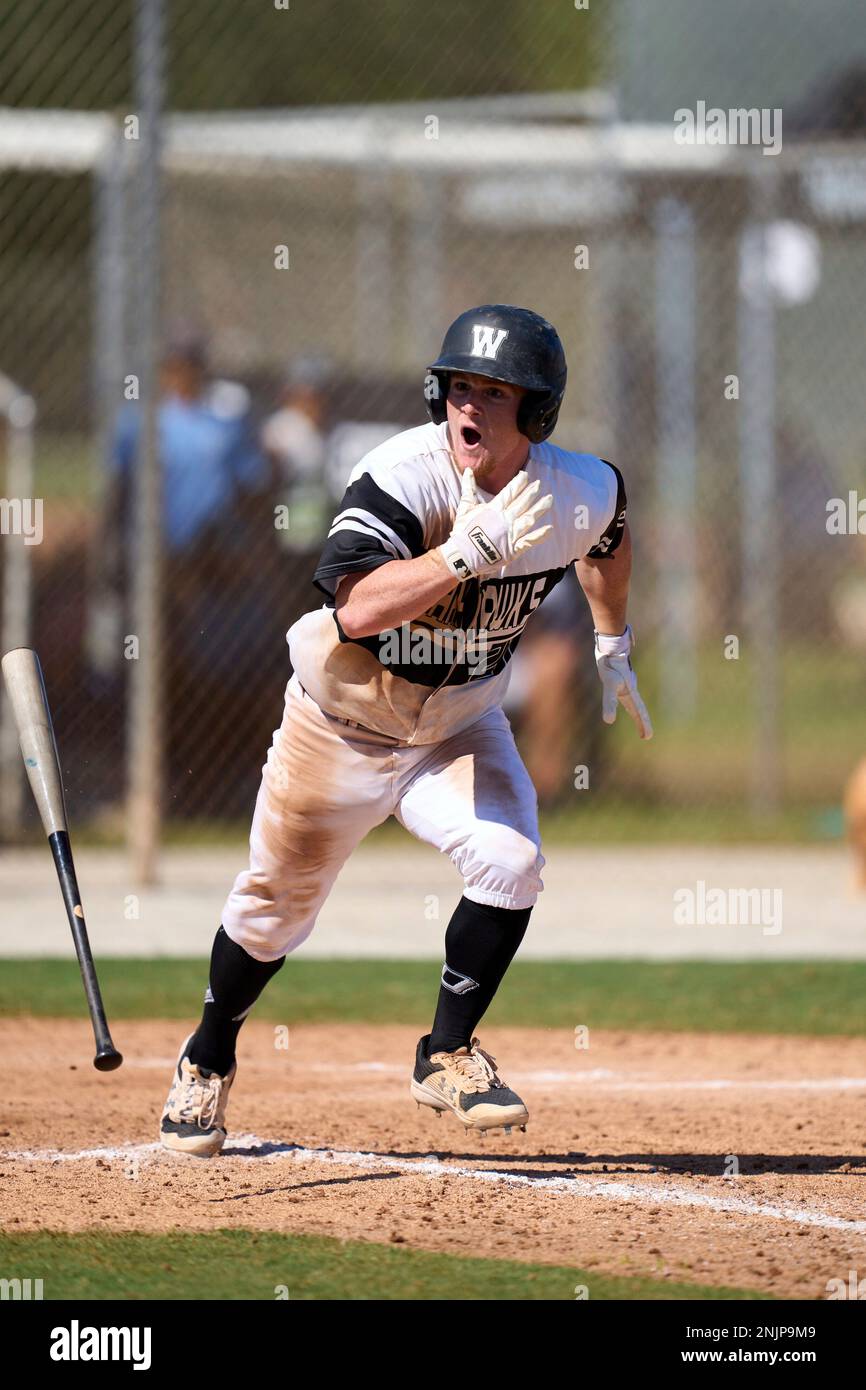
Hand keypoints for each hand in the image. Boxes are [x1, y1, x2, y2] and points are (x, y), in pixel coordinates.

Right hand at [438, 468, 552, 579]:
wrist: (462, 556)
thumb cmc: (462, 532)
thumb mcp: (464, 508)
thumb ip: (469, 489)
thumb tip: (468, 470)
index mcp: (494, 509)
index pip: (510, 492)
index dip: (519, 483)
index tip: (526, 475)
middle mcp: (505, 519)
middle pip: (522, 503)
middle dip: (531, 492)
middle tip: (539, 484)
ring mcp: (510, 534)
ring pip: (529, 518)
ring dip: (540, 508)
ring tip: (549, 499)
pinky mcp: (513, 549)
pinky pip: (529, 540)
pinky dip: (540, 535)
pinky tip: (550, 528)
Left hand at [594, 625, 652, 739]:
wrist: (611, 646)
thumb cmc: (611, 666)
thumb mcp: (609, 685)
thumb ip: (609, 703)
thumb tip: (608, 721)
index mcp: (629, 693)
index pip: (638, 712)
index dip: (643, 724)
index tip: (647, 737)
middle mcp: (629, 688)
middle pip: (637, 708)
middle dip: (641, 721)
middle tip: (645, 735)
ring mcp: (624, 682)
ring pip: (633, 700)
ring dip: (636, 710)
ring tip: (638, 718)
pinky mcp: (618, 676)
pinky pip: (624, 691)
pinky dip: (625, 698)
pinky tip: (623, 694)